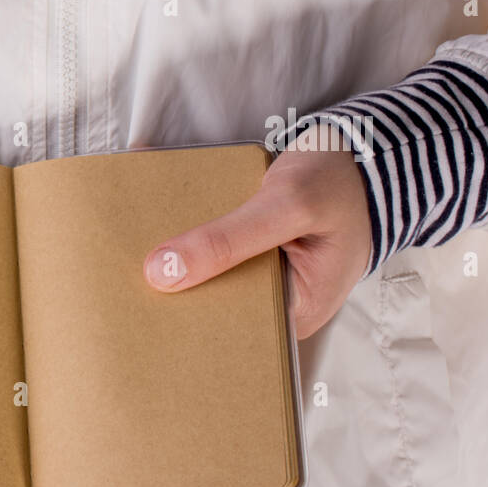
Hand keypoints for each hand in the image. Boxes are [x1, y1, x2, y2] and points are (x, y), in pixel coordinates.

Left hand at [142, 127, 371, 338]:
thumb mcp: (288, 206)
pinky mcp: (250, 252)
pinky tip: (152, 222)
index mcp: (295, 314)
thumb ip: (229, 240)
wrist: (365, 153)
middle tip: (122, 279)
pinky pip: (210, 251)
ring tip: (126, 251)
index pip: (228, 333)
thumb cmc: (343, 182)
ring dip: (173, 259)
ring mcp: (261, 276)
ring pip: (206, 277)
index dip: (185, 323)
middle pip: (212, 304)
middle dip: (172, 289)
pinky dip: (187, 236)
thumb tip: (161, 273)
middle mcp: (275, 303)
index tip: (140, 312)